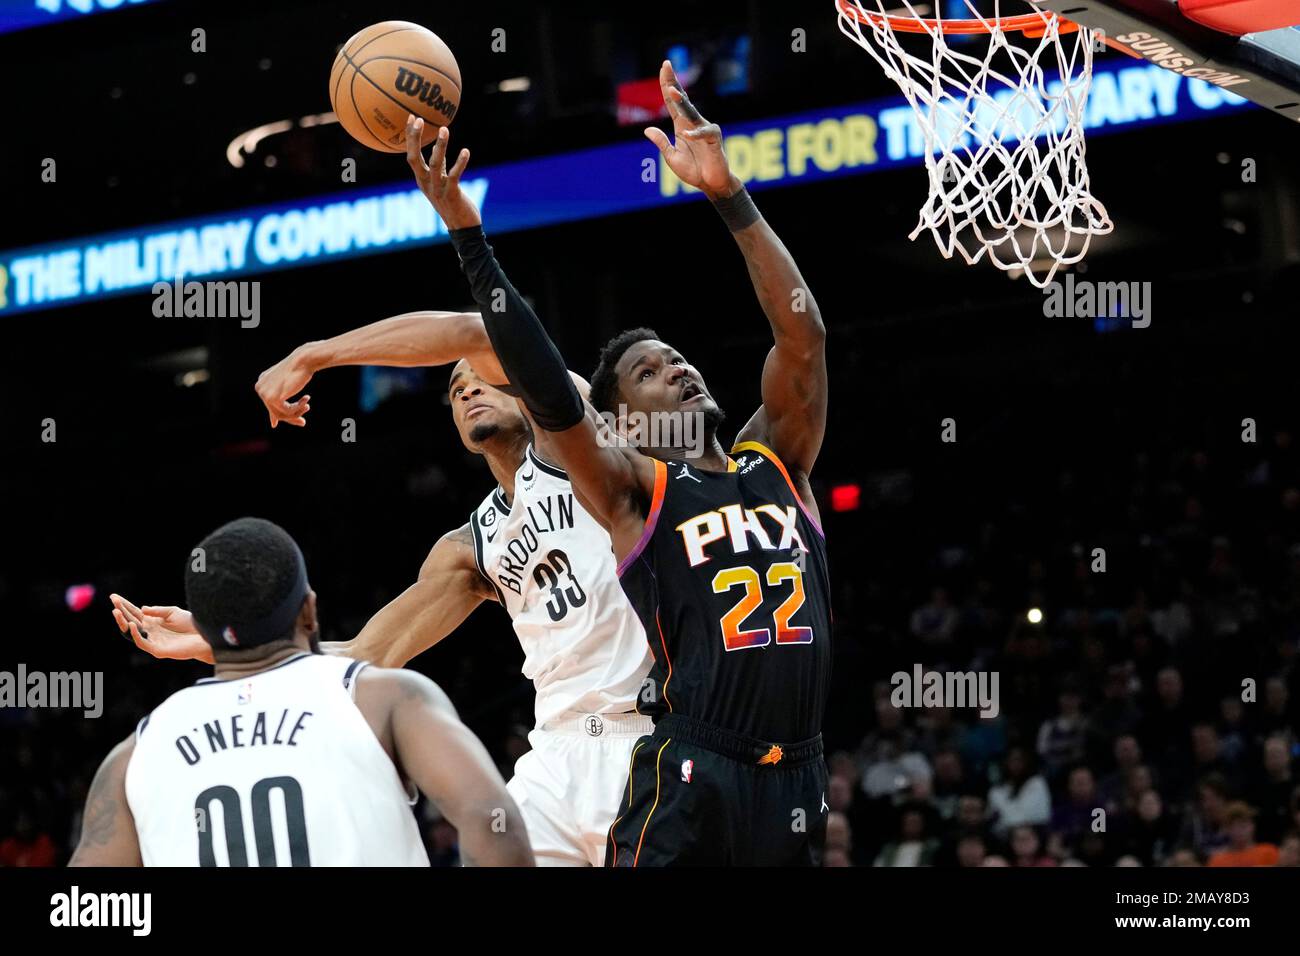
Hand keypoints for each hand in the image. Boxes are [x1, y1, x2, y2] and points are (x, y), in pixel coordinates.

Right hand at [110, 594, 213, 663]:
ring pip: (132, 633)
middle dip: (121, 611)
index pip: (134, 612)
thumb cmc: (189, 624)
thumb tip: (141, 609)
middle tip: (113, 602)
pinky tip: (132, 624)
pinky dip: (136, 634)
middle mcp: (149, 631)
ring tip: (117, 612)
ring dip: (124, 622)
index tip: (114, 597)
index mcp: (152, 622)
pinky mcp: (157, 650)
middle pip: (130, 621)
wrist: (203, 636)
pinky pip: (142, 643)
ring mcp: (152, 641)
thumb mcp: (172, 612)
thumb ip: (157, 610)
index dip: (124, 605)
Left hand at [255, 349, 312, 427]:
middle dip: (291, 417)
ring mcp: (264, 394)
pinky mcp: (273, 399)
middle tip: (303, 423)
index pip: (270, 403)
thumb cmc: (299, 370)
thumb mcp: (287, 385)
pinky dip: (298, 408)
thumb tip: (277, 418)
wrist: (303, 360)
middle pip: (274, 410)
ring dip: (296, 412)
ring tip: (308, 407)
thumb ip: (281, 398)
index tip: (292, 420)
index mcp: (261, 383)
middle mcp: (260, 388)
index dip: (281, 414)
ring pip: (281, 413)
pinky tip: (307, 399)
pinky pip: (287, 411)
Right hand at [406, 116, 480, 230]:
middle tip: (419, 119)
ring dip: (440, 146)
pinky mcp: (451, 194)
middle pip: (414, 158)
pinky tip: (465, 151)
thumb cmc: (452, 203)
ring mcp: (437, 189)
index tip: (412, 117)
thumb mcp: (441, 183)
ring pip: (435, 165)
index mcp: (421, 179)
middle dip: (415, 138)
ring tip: (445, 129)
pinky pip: (454, 175)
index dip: (410, 137)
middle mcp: (426, 183)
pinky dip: (459, 163)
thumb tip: (435, 145)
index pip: (410, 154)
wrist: (462, 227)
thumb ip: (438, 166)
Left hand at [644, 60, 738, 199]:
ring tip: (672, 91)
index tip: (664, 67)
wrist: (711, 184)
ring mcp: (704, 129)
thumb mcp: (671, 157)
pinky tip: (687, 135)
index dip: (667, 85)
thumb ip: (661, 143)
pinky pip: (704, 134)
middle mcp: (692, 123)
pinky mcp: (714, 139)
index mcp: (681, 125)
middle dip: (673, 83)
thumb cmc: (694, 170)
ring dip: (682, 102)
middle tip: (666, 66)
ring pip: (691, 112)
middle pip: (682, 99)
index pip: (672, 102)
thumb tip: (648, 129)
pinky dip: (695, 135)